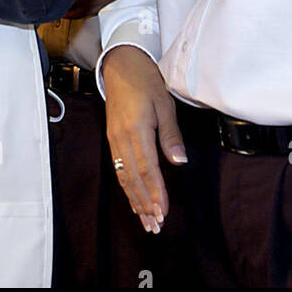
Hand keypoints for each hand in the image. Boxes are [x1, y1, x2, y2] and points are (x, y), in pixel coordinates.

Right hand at [102, 45, 186, 232]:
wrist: (120, 66)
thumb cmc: (146, 82)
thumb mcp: (164, 104)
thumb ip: (171, 135)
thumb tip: (180, 162)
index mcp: (136, 128)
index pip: (147, 168)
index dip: (156, 191)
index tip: (164, 210)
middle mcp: (121, 138)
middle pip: (133, 178)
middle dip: (145, 204)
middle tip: (156, 225)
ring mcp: (114, 140)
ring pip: (124, 177)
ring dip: (136, 201)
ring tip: (147, 221)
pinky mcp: (112, 139)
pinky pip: (119, 169)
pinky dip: (128, 188)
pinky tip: (135, 200)